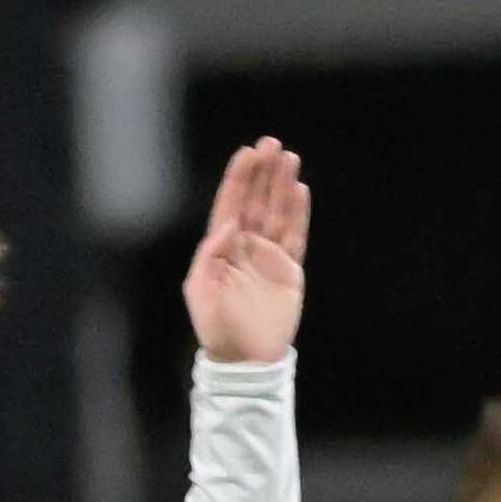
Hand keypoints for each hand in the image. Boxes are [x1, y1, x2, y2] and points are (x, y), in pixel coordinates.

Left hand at [183, 137, 308, 364]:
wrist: (244, 358)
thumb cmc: (215, 325)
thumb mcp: (201, 289)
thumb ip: (211, 253)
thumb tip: (228, 223)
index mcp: (221, 248)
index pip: (231, 204)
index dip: (239, 179)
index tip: (247, 153)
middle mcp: (246, 246)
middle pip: (257, 200)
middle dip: (263, 172)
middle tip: (271, 143)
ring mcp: (269, 256)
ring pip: (278, 212)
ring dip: (282, 185)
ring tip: (289, 157)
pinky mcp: (290, 269)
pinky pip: (296, 235)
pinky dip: (298, 213)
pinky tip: (299, 190)